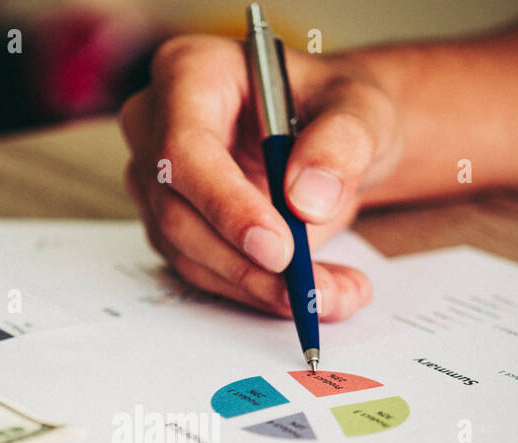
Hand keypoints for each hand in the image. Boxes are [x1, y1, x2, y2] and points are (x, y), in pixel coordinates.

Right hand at [119, 35, 399, 321]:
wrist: (330, 139)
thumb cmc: (333, 107)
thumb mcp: (360, 109)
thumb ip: (342, 143)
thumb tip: (309, 199)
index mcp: (190, 72)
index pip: (185, 149)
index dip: (226, 205)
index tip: (279, 249)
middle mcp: (157, 125)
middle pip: (178, 211)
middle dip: (246, 264)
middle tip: (308, 290)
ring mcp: (158, 181)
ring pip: (188, 253)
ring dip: (257, 287)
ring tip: (328, 294)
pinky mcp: (173, 226)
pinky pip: (205, 272)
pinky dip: (257, 292)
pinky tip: (309, 293)